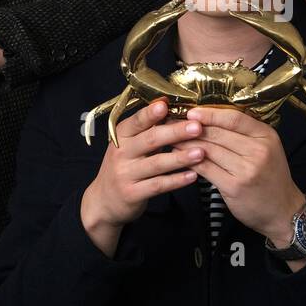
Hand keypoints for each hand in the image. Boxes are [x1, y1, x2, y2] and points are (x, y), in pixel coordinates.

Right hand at [82, 98, 202, 239]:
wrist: (104, 200)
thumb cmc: (124, 166)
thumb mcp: (129, 145)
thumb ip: (148, 130)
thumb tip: (173, 109)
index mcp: (121, 136)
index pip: (136, 121)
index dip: (150, 113)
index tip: (166, 105)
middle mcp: (121, 153)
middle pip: (150, 140)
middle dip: (175, 132)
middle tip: (197, 127)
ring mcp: (125, 174)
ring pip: (157, 163)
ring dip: (181, 157)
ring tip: (201, 152)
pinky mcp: (132, 194)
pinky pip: (158, 185)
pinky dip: (176, 180)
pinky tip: (193, 175)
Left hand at [174, 106, 304, 245]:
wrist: (283, 210)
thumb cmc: (271, 177)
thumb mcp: (267, 148)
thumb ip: (245, 134)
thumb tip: (210, 119)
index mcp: (266, 135)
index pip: (234, 118)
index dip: (210, 114)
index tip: (191, 112)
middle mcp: (258, 150)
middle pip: (218, 133)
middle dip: (192, 128)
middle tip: (173, 123)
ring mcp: (246, 169)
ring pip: (209, 150)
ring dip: (187, 144)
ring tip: (172, 138)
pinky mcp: (234, 186)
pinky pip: (206, 168)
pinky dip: (190, 161)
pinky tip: (179, 157)